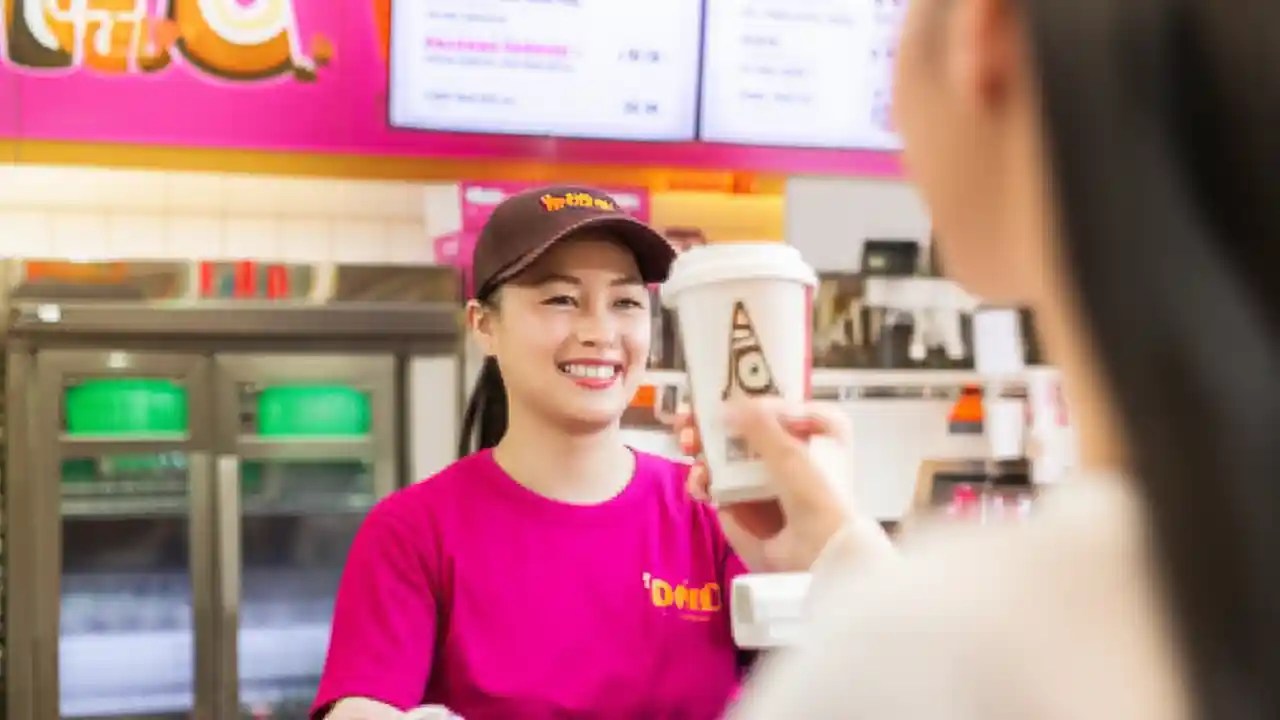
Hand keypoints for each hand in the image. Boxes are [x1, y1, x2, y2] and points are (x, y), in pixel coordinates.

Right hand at [675, 398, 855, 572]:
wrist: (817, 555)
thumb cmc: (816, 498)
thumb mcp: (789, 453)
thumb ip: (757, 424)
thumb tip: (725, 403)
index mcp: (816, 429)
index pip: (778, 403)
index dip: (749, 397)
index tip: (724, 394)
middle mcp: (790, 449)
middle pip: (743, 425)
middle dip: (712, 420)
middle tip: (688, 417)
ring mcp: (762, 478)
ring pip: (723, 452)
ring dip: (700, 446)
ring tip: (687, 444)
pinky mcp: (740, 504)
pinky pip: (714, 483)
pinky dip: (702, 480)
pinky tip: (700, 483)